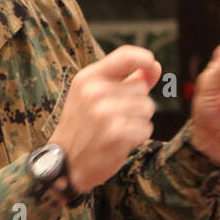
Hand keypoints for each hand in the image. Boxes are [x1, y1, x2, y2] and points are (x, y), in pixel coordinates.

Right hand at [48, 45, 160, 193]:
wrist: (65, 163)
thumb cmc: (83, 126)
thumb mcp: (93, 96)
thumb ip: (126, 79)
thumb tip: (155, 66)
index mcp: (87, 78)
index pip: (125, 56)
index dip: (145, 58)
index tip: (152, 66)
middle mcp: (95, 92)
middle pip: (141, 87)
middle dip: (136, 103)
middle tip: (113, 117)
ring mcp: (104, 113)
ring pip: (147, 108)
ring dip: (138, 121)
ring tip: (115, 129)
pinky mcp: (115, 134)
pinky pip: (146, 129)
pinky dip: (137, 137)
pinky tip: (118, 142)